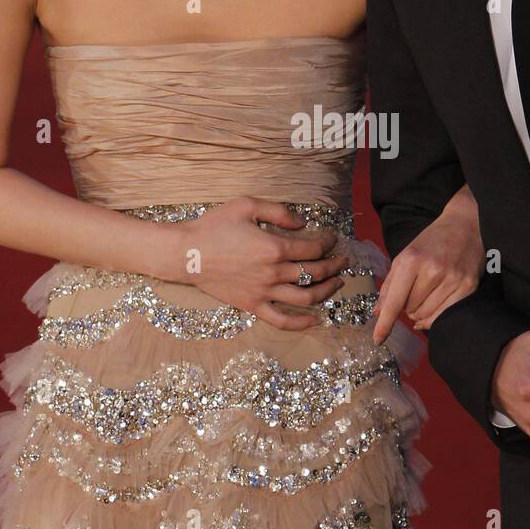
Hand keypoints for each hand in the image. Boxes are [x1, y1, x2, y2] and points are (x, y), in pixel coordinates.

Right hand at [154, 196, 349, 329]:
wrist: (186, 253)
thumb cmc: (214, 226)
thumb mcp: (246, 205)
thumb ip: (278, 212)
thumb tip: (302, 223)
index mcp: (274, 248)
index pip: (313, 248)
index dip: (328, 243)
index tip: (332, 239)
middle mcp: (273, 273)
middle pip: (315, 272)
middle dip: (334, 266)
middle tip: (342, 261)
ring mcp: (264, 292)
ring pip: (306, 297)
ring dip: (327, 291)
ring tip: (336, 284)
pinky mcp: (253, 306)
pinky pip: (282, 320)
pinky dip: (301, 322)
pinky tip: (315, 319)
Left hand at [371, 185, 484, 343]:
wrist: (466, 225)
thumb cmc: (432, 241)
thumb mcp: (405, 255)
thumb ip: (390, 285)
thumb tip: (378, 312)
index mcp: (411, 260)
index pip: (394, 301)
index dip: (385, 323)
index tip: (378, 339)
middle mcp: (432, 270)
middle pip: (410, 310)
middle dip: (407, 307)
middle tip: (414, 292)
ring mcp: (452, 279)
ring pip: (426, 315)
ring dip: (421, 312)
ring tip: (425, 296)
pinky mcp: (468, 286)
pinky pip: (445, 315)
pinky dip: (434, 318)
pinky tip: (432, 311)